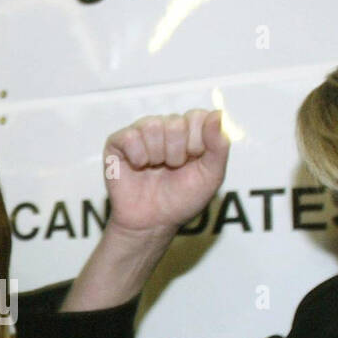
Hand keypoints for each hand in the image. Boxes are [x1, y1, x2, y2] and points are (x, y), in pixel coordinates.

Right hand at [62, 111, 229, 311]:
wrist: (152, 223)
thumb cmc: (182, 199)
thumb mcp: (211, 176)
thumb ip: (219, 145)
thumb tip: (218, 114)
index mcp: (190, 130)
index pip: (198, 116)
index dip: (197, 143)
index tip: (193, 161)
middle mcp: (166, 126)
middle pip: (176, 123)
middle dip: (177, 154)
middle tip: (172, 168)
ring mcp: (141, 132)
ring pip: (152, 126)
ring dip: (157, 156)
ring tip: (155, 169)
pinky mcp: (118, 142)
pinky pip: (130, 137)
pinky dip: (137, 157)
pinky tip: (138, 167)